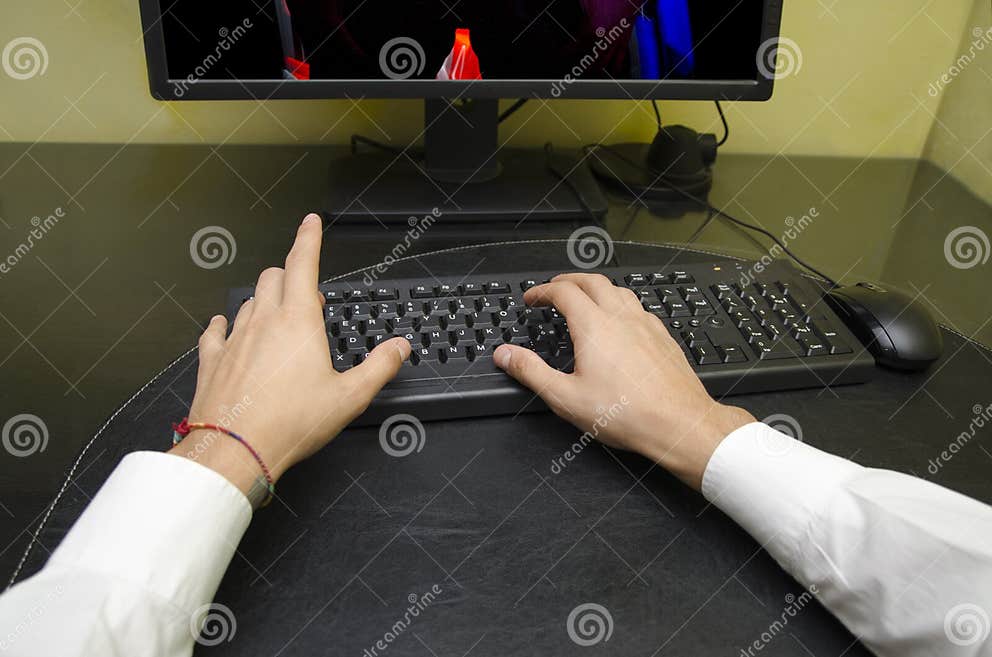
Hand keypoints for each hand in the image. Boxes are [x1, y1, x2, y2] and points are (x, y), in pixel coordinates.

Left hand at [170, 214, 410, 501]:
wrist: (234, 448)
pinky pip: (216, 329)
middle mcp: (263, 322)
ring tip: (276, 315)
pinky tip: (226, 329)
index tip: (310, 221)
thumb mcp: (349, 397)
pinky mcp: (213, 359)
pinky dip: (225, 325)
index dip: (308, 238)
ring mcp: (234, 339)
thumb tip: (399, 348)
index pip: (303, 264)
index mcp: (298, 322)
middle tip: (305, 291)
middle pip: (272, 276)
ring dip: (263, 300)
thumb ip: (379, 367)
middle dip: (289, 274)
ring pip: (248, 300)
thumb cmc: (289, 422)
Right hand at [493, 273, 752, 489]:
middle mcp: (621, 317)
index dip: (542, 291)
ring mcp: (646, 324)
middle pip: (592, 281)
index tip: (531, 298)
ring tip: (584, 298)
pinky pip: (638, 308)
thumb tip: (504, 354)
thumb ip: (531, 371)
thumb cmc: (626, 413)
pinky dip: (620, 304)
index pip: (563, 291)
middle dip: (568, 280)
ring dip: (596, 288)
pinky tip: (620, 322)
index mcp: (594, 326)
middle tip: (553, 289)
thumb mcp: (566, 397)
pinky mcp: (662, 337)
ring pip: (618, 290)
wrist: (678, 423)